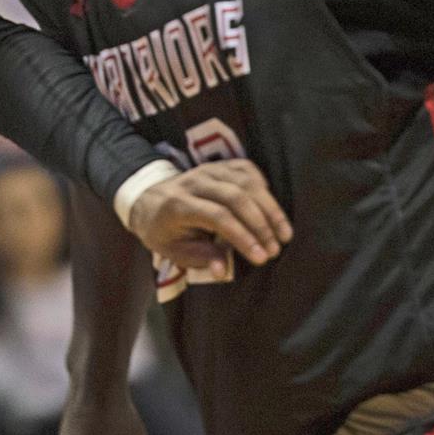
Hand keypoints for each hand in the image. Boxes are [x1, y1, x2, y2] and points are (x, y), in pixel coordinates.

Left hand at [127, 159, 291, 272]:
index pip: (217, 216)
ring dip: (269, 209)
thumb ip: (199, 259)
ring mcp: (208, 170)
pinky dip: (264, 189)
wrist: (149, 200)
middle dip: (260, 225)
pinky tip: (273, 211)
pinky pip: (247, 170)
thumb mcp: (173, 252)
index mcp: (178, 204)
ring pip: (246, 182)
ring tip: (284, 235)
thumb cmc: (165, 232)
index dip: (242, 236)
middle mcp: (193, 182)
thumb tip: (222, 269)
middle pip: (235, 197)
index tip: (261, 257)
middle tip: (275, 250)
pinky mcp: (219, 165)